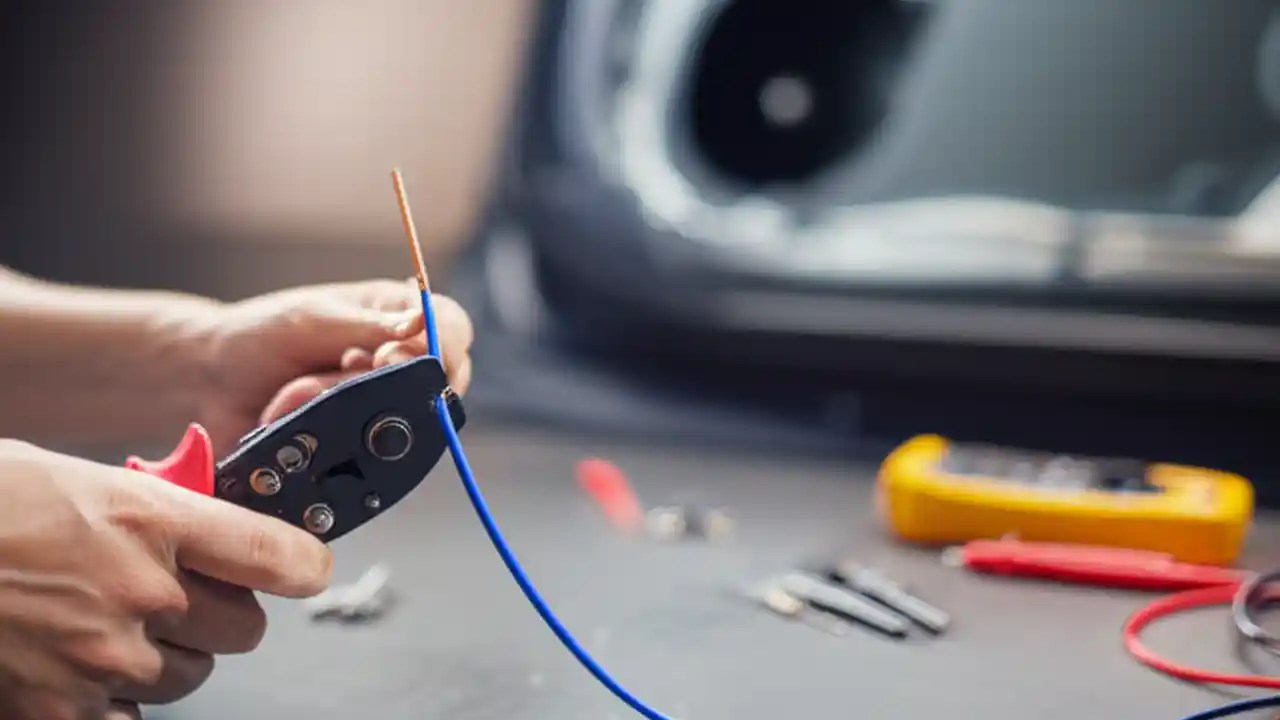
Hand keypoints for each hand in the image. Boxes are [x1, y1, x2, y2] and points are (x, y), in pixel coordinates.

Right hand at [0, 439, 330, 719]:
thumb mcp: (83, 481)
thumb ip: (160, 512)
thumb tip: (214, 531)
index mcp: (151, 519)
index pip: (275, 554)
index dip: (301, 565)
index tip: (306, 569)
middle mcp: (141, 591)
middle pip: (242, 630)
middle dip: (219, 614)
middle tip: (178, 596)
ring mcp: (104, 658)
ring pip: (190, 677)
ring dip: (166, 657)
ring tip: (107, 624)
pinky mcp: (60, 710)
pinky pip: (131, 718)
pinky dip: (114, 701)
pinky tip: (78, 667)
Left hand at [186, 279, 472, 454]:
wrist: (211, 383)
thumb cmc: (261, 336)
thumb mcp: (314, 319)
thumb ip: (370, 326)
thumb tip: (421, 326)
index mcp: (398, 315)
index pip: (451, 326)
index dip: (438, 344)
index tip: (393, 355)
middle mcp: (402, 362)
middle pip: (437, 381)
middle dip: (377, 381)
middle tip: (339, 369)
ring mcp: (385, 407)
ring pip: (403, 419)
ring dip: (341, 406)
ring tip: (297, 393)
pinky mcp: (365, 446)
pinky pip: (374, 453)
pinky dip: (331, 436)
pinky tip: (297, 419)